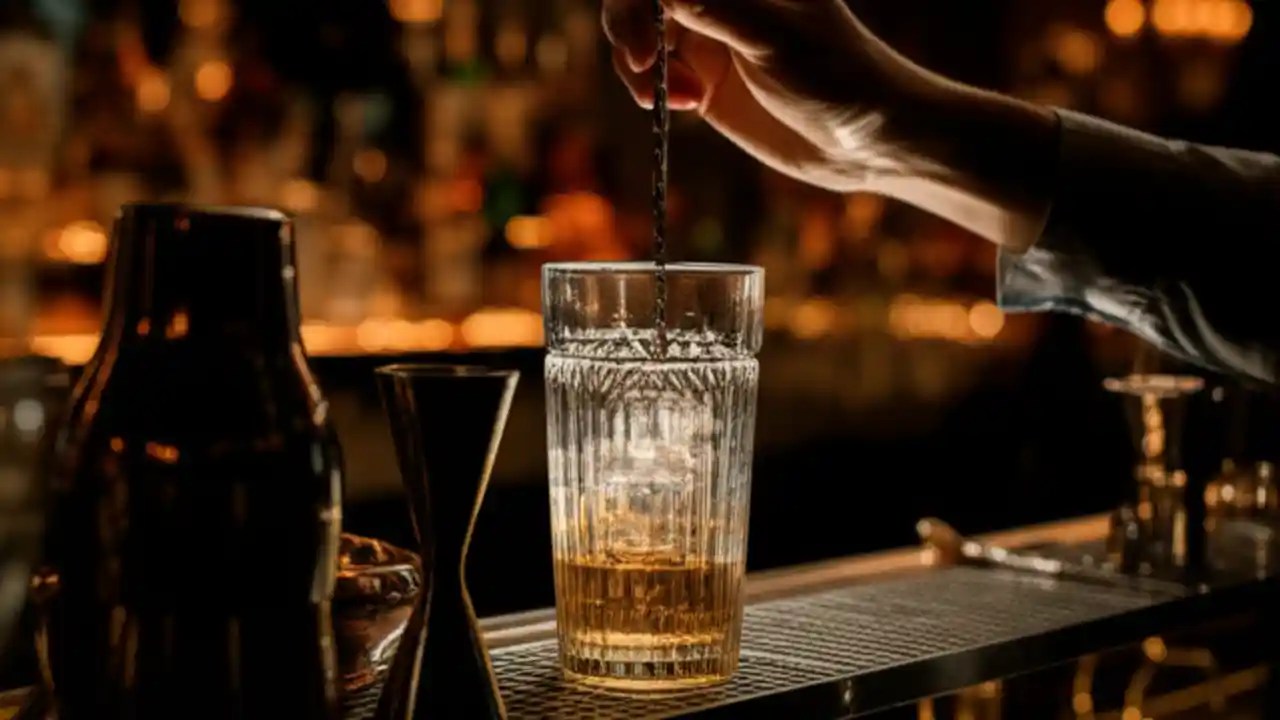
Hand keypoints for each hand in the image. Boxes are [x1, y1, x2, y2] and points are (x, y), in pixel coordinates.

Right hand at [604, 0, 927, 191]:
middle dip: (629, 25)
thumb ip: (712, 6)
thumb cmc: (838, 78)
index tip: (645, 38)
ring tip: (669, 98)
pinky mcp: (702, 77)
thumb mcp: (773, 38)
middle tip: (643, 67)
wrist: (869, 141)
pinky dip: (651, 88)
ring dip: (637, 64)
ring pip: (638, 31)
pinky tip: (688, 105)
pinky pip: (652, 72)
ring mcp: (708, 33)